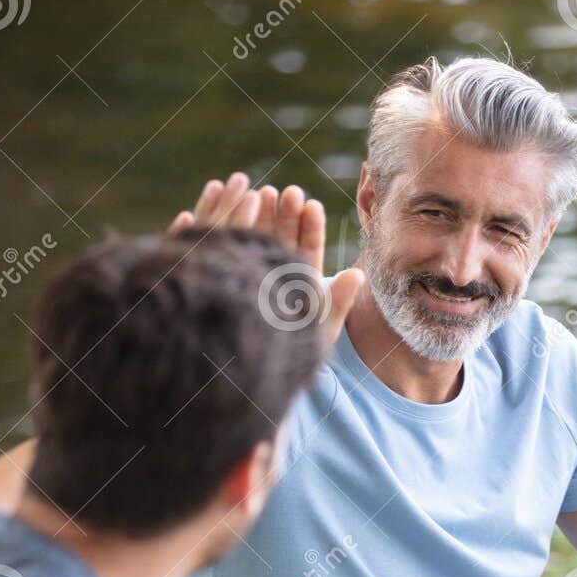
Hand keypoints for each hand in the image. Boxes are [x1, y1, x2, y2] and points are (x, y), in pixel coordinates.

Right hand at [168, 171, 363, 346]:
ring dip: (254, 217)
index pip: (306, 252)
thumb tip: (358, 274)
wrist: (254, 385)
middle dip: (284, 216)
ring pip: (251, 242)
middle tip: (289, 192)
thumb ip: (338, 303)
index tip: (312, 205)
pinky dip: (217, 234)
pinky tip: (223, 213)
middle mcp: (272, 280)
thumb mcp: (318, 331)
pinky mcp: (219, 284)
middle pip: (279, 241)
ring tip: (259, 191)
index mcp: (296, 287)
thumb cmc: (291, 360)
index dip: (310, 228)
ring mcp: (246, 279)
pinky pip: (219, 255)